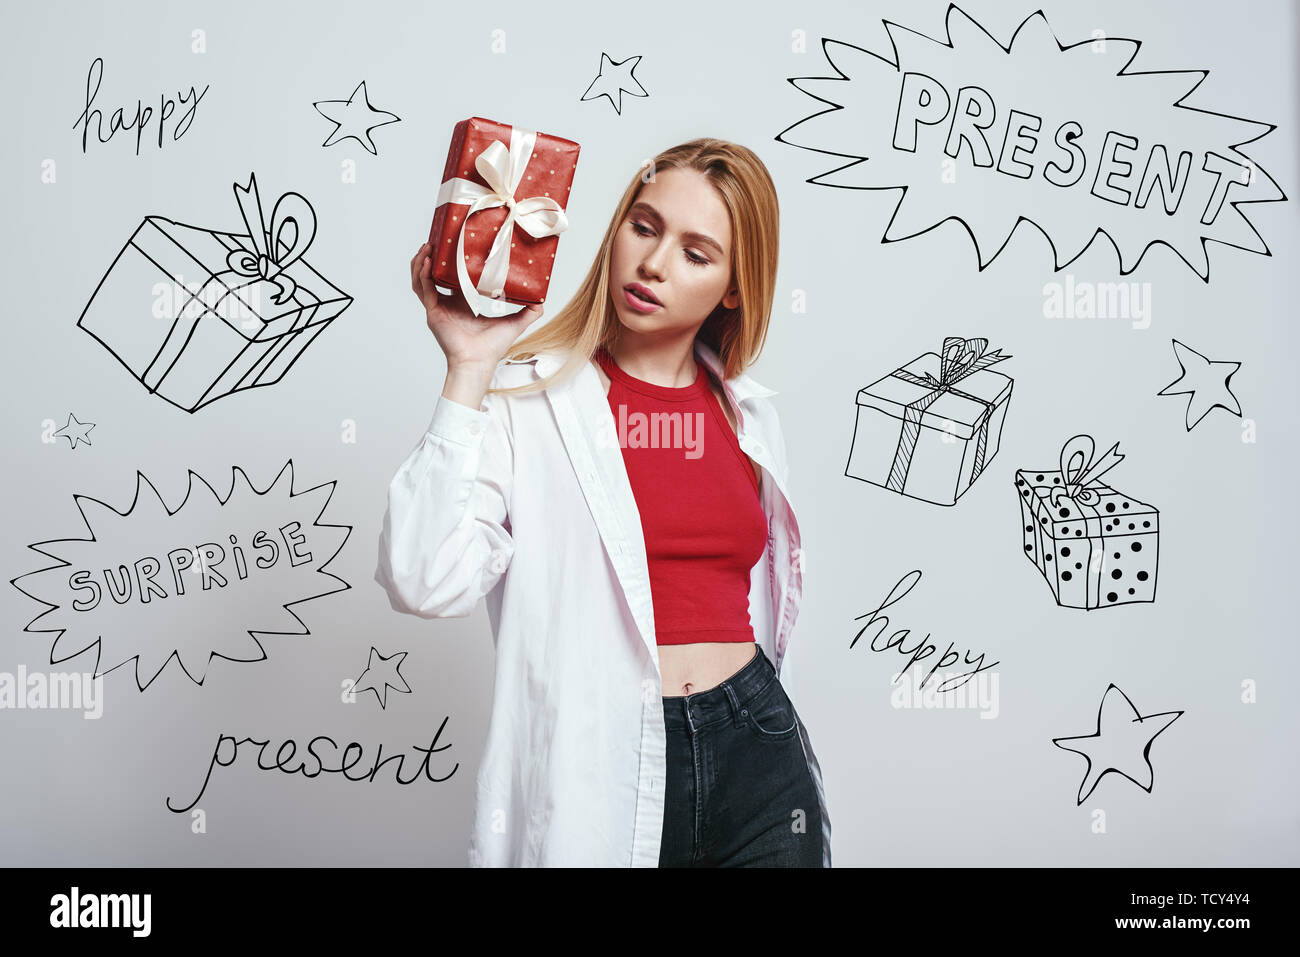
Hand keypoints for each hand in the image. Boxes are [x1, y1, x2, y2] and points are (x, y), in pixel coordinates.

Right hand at [410, 242, 543, 369]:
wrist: (479, 362)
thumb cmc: (492, 348)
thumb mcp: (515, 323)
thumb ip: (528, 311)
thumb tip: (542, 300)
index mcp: (461, 303)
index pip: (452, 277)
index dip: (451, 261)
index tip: (455, 244)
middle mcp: (447, 304)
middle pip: (432, 275)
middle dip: (431, 257)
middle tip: (436, 240)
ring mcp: (437, 308)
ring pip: (421, 280)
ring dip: (421, 262)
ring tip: (427, 246)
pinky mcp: (433, 313)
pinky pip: (423, 290)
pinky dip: (422, 274)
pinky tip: (427, 261)